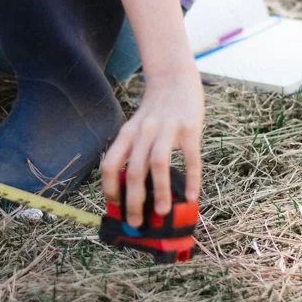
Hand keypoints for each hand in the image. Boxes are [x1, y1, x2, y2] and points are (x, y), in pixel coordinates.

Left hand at [100, 69, 203, 227]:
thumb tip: (132, 190)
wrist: (175, 78)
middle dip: (133, 201)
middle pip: (132, 171)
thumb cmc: (156, 111)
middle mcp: (143, 132)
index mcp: (127, 134)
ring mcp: (167, 129)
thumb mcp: (137, 127)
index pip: (109, 164)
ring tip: (162, 212)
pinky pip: (190, 157)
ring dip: (159, 192)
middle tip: (136, 223)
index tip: (115, 208)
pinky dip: (192, 178)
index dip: (109, 189)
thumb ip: (133, 151)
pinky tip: (192, 196)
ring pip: (158, 165)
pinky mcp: (190, 128)